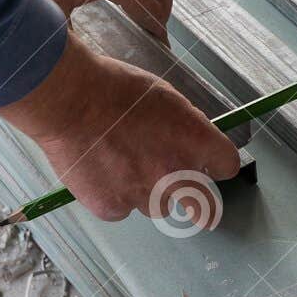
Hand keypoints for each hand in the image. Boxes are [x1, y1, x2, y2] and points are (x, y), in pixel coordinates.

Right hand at [0, 36, 240, 224]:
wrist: (70, 100)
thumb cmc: (115, 88)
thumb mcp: (165, 95)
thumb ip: (184, 125)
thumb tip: (189, 138)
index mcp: (194, 142)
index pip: (226, 165)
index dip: (217, 163)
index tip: (210, 163)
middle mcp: (175, 174)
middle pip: (205, 209)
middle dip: (201, 205)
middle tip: (194, 203)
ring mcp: (143, 195)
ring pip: (156, 206)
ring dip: (147, 192)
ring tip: (124, 164)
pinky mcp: (112, 207)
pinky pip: (121, 208)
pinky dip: (113, 195)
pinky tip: (100, 171)